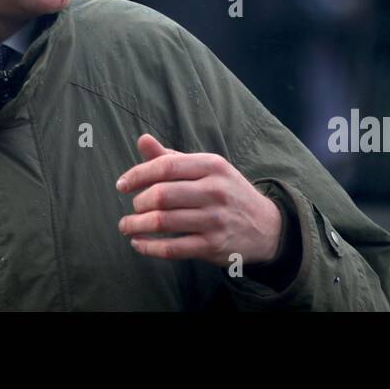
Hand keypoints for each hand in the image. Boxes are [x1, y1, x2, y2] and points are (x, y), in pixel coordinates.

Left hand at [116, 133, 282, 266]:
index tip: (122, 184)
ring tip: (127, 226)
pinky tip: (138, 244)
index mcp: (212, 166)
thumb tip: (142, 140)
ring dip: (136, 225)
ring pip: (162, 223)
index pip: (166, 166)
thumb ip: (172, 157)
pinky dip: (149, 247)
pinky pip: (172, 249)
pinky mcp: (213, 246)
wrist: (267, 226)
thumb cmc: (227, 192)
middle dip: (138, 203)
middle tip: (134, 207)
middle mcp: (215, 191)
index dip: (138, 174)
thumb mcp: (207, 169)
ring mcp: (215, 220)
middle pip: (161, 195)